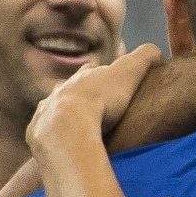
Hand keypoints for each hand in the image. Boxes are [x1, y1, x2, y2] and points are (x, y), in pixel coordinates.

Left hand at [26, 45, 163, 157]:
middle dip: (79, 93)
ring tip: (75, 129)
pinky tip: (62, 145)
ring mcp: (47, 111)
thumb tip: (156, 50)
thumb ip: (143, 58)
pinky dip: (54, 137)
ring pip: (54, 109)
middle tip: (92, 105)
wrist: (67, 127)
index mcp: (83, 77)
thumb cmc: (100, 99)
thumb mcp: (129, 72)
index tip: (109, 80)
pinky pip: (46, 133)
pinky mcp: (39, 134)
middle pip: (70, 88)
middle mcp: (61, 91)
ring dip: (64, 116)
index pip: (92, 71)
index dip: (101, 74)